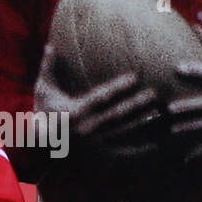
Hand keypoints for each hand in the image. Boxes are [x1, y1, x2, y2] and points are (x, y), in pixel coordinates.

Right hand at [33, 45, 164, 162]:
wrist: (40, 148)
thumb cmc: (45, 114)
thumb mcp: (43, 91)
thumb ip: (49, 68)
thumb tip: (51, 44)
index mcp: (75, 112)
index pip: (100, 98)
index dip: (118, 88)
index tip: (135, 77)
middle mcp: (87, 129)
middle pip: (116, 116)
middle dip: (136, 105)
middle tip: (154, 94)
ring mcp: (95, 145)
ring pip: (123, 134)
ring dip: (142, 124)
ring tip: (160, 114)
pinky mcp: (100, 157)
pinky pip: (123, 154)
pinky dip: (140, 151)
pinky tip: (156, 144)